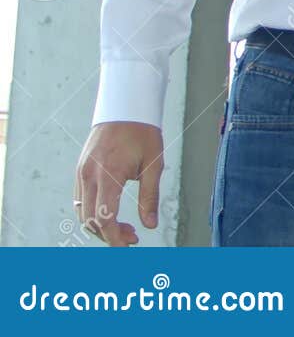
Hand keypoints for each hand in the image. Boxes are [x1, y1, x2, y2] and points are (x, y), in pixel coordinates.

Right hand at [74, 121, 163, 245]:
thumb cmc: (143, 134)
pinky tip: (112, 214)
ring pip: (83, 212)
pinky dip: (94, 213)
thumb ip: (150, 197)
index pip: (104, 218)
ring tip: (125, 228)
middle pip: (90, 220)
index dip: (114, 238)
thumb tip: (150, 225)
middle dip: (109, 235)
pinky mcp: (80, 170)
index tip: (129, 246)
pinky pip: (81, 200)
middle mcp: (89, 176)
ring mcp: (81, 173)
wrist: (125, 108)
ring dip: (101, 226)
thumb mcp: (154, 165)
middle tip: (133, 238)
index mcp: (108, 175)